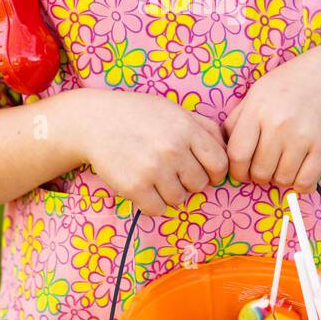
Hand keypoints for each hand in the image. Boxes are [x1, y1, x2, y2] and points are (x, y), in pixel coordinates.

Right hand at [76, 90, 228, 216]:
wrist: (93, 121)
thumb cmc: (138, 114)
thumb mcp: (174, 110)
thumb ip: (204, 127)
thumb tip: (227, 150)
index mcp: (187, 128)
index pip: (220, 163)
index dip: (216, 173)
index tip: (206, 173)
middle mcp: (173, 148)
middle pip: (200, 184)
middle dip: (190, 181)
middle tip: (173, 172)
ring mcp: (154, 168)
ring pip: (179, 199)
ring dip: (170, 193)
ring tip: (155, 177)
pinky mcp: (134, 186)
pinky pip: (157, 210)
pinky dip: (151, 203)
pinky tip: (143, 187)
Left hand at [223, 44, 320, 192]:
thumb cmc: (287, 86)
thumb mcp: (256, 94)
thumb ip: (236, 121)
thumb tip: (222, 150)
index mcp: (257, 109)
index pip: (237, 155)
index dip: (237, 171)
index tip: (242, 171)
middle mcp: (279, 124)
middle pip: (259, 171)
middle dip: (258, 176)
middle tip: (264, 168)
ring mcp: (303, 136)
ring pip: (282, 179)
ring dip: (280, 179)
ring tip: (282, 166)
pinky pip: (306, 182)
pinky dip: (300, 185)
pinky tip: (299, 174)